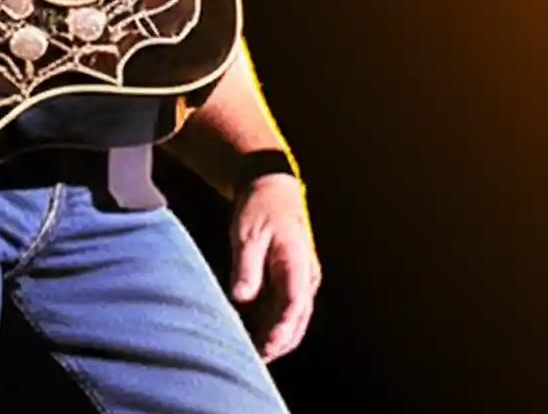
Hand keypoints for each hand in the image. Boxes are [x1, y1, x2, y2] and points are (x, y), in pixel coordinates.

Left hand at [230, 173, 321, 362]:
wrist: (271, 187)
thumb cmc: (259, 207)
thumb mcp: (248, 234)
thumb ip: (246, 266)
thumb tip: (242, 298)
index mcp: (297, 263)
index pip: (294, 305)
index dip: (281, 330)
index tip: (267, 348)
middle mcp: (305, 275)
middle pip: (298, 319)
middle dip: (280, 342)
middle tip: (256, 361)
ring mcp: (301, 277)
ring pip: (293, 317)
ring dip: (277, 336)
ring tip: (253, 353)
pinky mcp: (291, 278)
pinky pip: (285, 307)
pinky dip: (272, 323)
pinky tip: (254, 332)